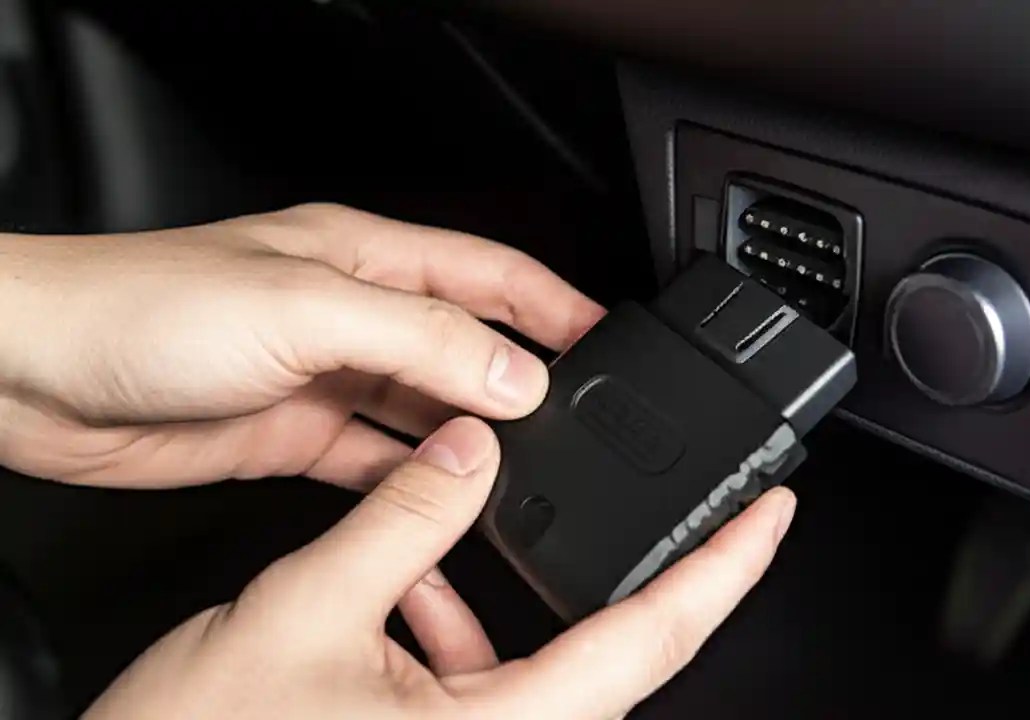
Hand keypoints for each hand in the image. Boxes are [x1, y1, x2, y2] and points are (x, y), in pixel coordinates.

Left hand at [0, 204, 603, 488]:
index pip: (489, 273)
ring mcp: (323, 377)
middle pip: (465, 345)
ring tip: (529, 470)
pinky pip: (377, 460)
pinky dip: (416, 479)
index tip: (613, 343)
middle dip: (524, 379)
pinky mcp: (291, 436)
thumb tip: (518, 376)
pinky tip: (449, 501)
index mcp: (363, 257)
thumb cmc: (144, 308)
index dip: (556, 305)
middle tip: (581, 424)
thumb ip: (423, 342)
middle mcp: (350, 314)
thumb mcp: (305, 310)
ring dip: (474, 436)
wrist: (34, 374)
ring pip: (427, 408)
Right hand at [83, 417, 796, 719]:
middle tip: (659, 506)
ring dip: (509, 596)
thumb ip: (402, 521)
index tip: (773, 512)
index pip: (657, 634)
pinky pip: (485, 682)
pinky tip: (409, 594)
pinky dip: (458, 631)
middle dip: (631, 570)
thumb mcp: (304, 612)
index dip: (728, 566)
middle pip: (611, 646)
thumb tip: (468, 449)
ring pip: (536, 661)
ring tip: (465, 537)